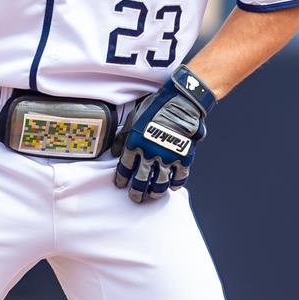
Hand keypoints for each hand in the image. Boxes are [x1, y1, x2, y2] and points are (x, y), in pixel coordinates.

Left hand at [112, 66, 215, 203]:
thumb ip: (123, 137)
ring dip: (155, 192)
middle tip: (136, 198)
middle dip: (136, 192)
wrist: (182, 102)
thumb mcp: (134, 119)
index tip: (121, 184)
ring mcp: (168, 157)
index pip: (124, 169)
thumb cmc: (156, 107)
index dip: (121, 179)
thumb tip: (115, 152)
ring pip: (159, 184)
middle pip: (140, 181)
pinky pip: (179, 177)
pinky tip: (172, 186)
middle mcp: (150, 154)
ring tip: (152, 195)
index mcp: (135, 144)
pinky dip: (176, 184)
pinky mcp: (184, 158)